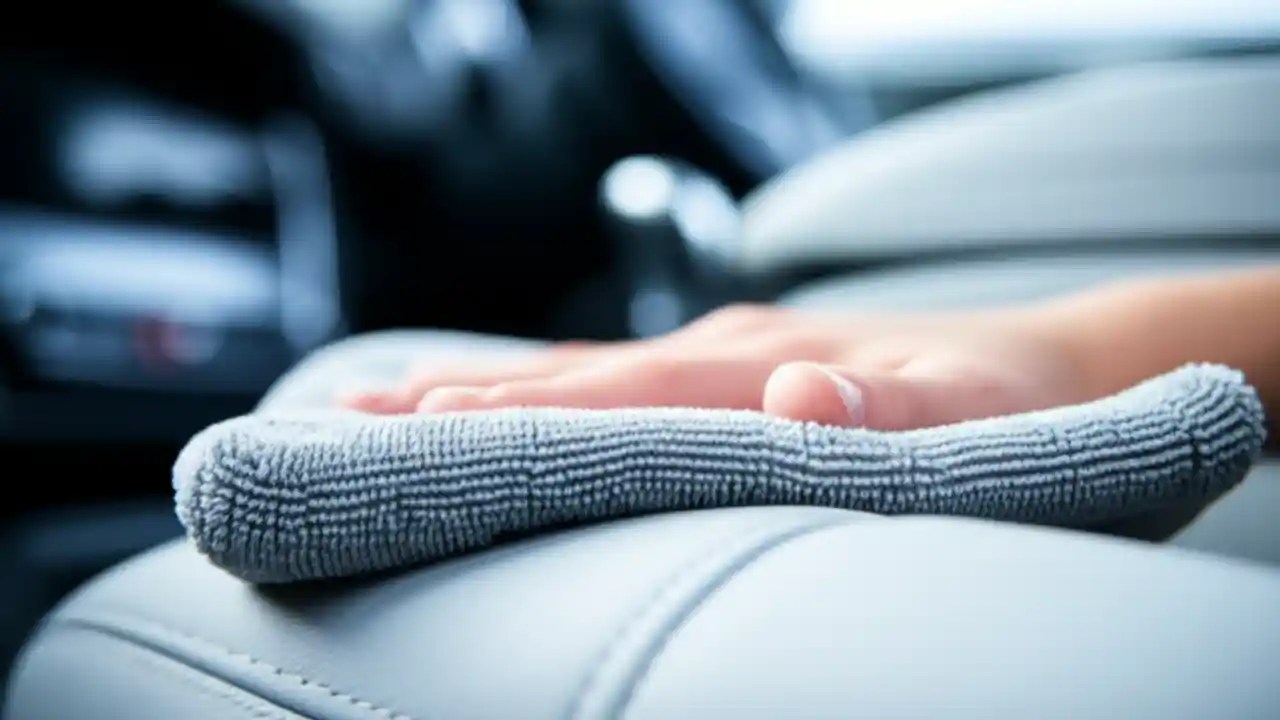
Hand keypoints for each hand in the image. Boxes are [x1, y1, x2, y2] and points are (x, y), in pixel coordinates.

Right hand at [342, 304, 1092, 430]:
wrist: (1057, 365)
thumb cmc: (1012, 408)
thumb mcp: (977, 420)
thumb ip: (890, 414)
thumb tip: (796, 396)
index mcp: (766, 364)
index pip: (625, 395)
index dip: (528, 416)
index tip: (425, 428)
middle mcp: (731, 348)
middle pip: (575, 376)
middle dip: (465, 400)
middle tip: (351, 422)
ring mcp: (729, 351)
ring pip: (582, 372)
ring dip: (484, 389)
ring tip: (385, 405)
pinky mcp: (737, 364)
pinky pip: (615, 377)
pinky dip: (540, 389)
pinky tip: (501, 396)